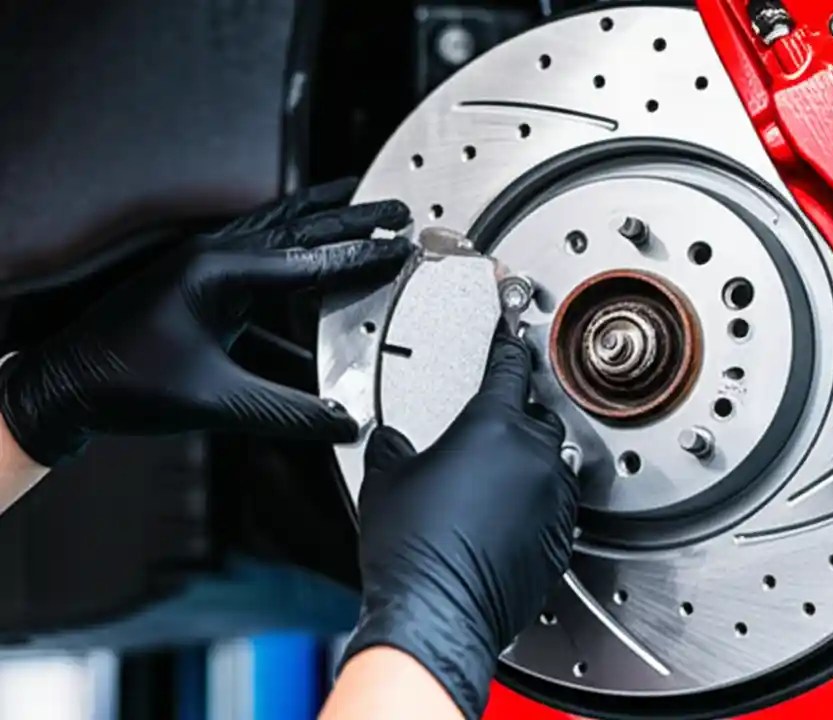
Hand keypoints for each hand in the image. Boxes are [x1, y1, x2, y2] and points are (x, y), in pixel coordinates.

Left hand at [0, 179, 412, 466]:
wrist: (62, 386)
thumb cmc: (123, 383)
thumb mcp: (216, 402)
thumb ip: (288, 413)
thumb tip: (342, 423)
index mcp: (220, 273)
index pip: (309, 262)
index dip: (361, 258)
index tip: (399, 247)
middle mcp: (212, 259)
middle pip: (297, 230)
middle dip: (350, 219)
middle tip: (392, 209)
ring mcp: (201, 268)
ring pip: (274, 234)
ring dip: (318, 221)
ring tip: (354, 206)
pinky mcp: (196, 286)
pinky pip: (257, 261)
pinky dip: (290, 261)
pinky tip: (311, 280)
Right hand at [342, 328, 577, 719]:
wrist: (437, 611)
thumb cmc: (413, 549)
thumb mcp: (386, 479)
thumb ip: (393, 445)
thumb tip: (390, 441)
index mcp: (493, 425)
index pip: (509, 367)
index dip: (507, 347)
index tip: (511, 336)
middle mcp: (534, 456)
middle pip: (539, 416)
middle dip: (516, 419)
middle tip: (486, 435)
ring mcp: (554, 497)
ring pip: (553, 462)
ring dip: (530, 464)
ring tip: (493, 485)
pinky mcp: (562, 536)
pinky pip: (557, 505)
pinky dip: (538, 504)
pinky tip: (506, 520)